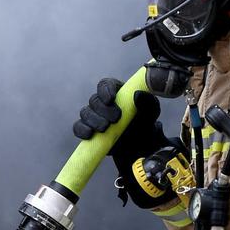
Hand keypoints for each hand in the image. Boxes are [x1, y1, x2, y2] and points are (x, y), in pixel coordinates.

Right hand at [73, 77, 184, 206]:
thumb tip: (137, 94)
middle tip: (115, 119)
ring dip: (94, 120)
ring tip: (105, 128)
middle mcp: (103, 102)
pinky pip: (78, 127)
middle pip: (94, 100)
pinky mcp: (89, 130)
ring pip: (85, 113)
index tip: (111, 99)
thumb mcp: (151, 112)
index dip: (105, 90)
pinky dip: (82, 130)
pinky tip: (90, 134)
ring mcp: (94, 116)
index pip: (105, 85)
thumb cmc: (145, 123)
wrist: (140, 145)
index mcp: (116, 92)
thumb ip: (147, 102)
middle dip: (103, 109)